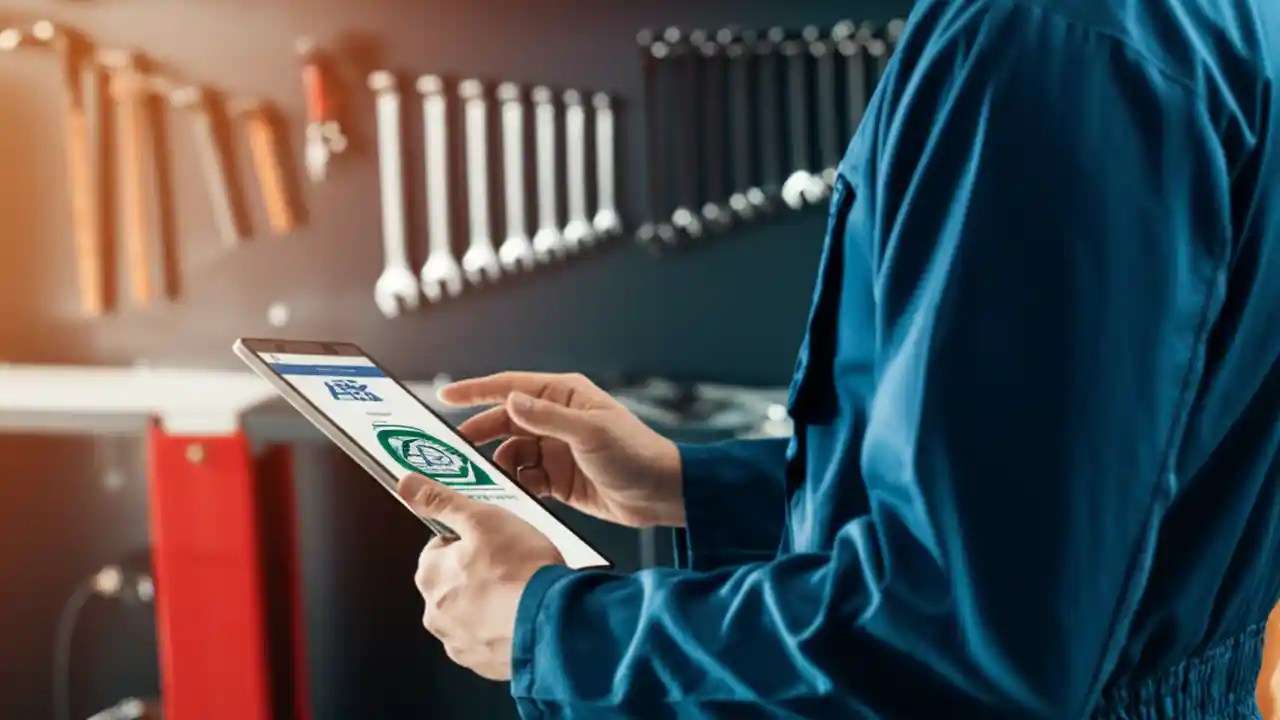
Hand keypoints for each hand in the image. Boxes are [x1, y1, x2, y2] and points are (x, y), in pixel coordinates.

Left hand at [398, 474, 564, 680]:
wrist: (552, 620)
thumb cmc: (520, 569)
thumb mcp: (481, 518)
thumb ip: (441, 501)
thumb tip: (407, 485)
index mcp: (430, 575)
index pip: (439, 549)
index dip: (468, 540)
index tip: (490, 540)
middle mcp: (436, 613)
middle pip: (453, 583)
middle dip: (477, 574)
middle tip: (511, 564)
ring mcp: (459, 642)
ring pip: (471, 614)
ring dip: (490, 604)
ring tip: (521, 591)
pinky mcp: (484, 664)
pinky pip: (489, 640)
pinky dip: (502, 629)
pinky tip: (524, 615)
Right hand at [439, 372, 684, 527]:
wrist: (662, 493)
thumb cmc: (635, 454)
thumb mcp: (591, 433)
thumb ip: (549, 418)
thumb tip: (510, 401)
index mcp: (564, 395)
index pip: (510, 387)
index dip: (475, 390)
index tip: (444, 395)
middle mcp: (556, 418)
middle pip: (503, 422)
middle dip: (479, 435)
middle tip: (454, 452)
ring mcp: (556, 449)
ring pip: (511, 453)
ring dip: (499, 467)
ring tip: (490, 481)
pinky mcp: (558, 478)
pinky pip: (524, 478)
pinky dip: (515, 486)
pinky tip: (513, 495)